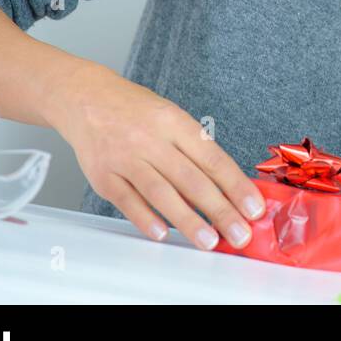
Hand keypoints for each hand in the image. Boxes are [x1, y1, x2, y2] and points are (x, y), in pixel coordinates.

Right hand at [48, 64, 266, 251]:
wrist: (86, 98)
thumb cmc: (136, 112)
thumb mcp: (172, 117)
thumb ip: (195, 150)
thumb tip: (227, 188)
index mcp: (176, 123)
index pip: (213, 159)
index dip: (236, 186)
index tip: (254, 208)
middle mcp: (152, 140)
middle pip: (192, 180)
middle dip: (220, 210)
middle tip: (240, 235)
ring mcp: (125, 158)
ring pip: (161, 193)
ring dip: (188, 220)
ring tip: (208, 241)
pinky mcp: (103, 176)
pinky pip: (127, 201)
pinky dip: (146, 219)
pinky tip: (163, 234)